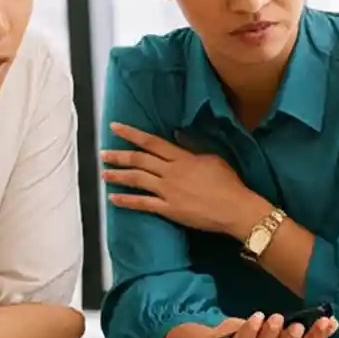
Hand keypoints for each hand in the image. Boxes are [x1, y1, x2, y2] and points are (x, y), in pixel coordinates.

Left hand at [101, 122, 267, 236]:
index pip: (151, 142)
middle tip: (103, 153)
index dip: (131, 134)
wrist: (235, 208)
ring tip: (104, 173)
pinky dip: (126, 201)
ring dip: (118, 175)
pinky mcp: (168, 209)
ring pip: (137, 180)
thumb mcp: (212, 158)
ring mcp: (168, 191)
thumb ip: (192, 147)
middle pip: (139, 160)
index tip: (115, 128)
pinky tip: (113, 198)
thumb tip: (177, 136)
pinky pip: (143, 204)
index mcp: (182, 158)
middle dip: (118, 155)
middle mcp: (171, 172)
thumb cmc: (228, 183)